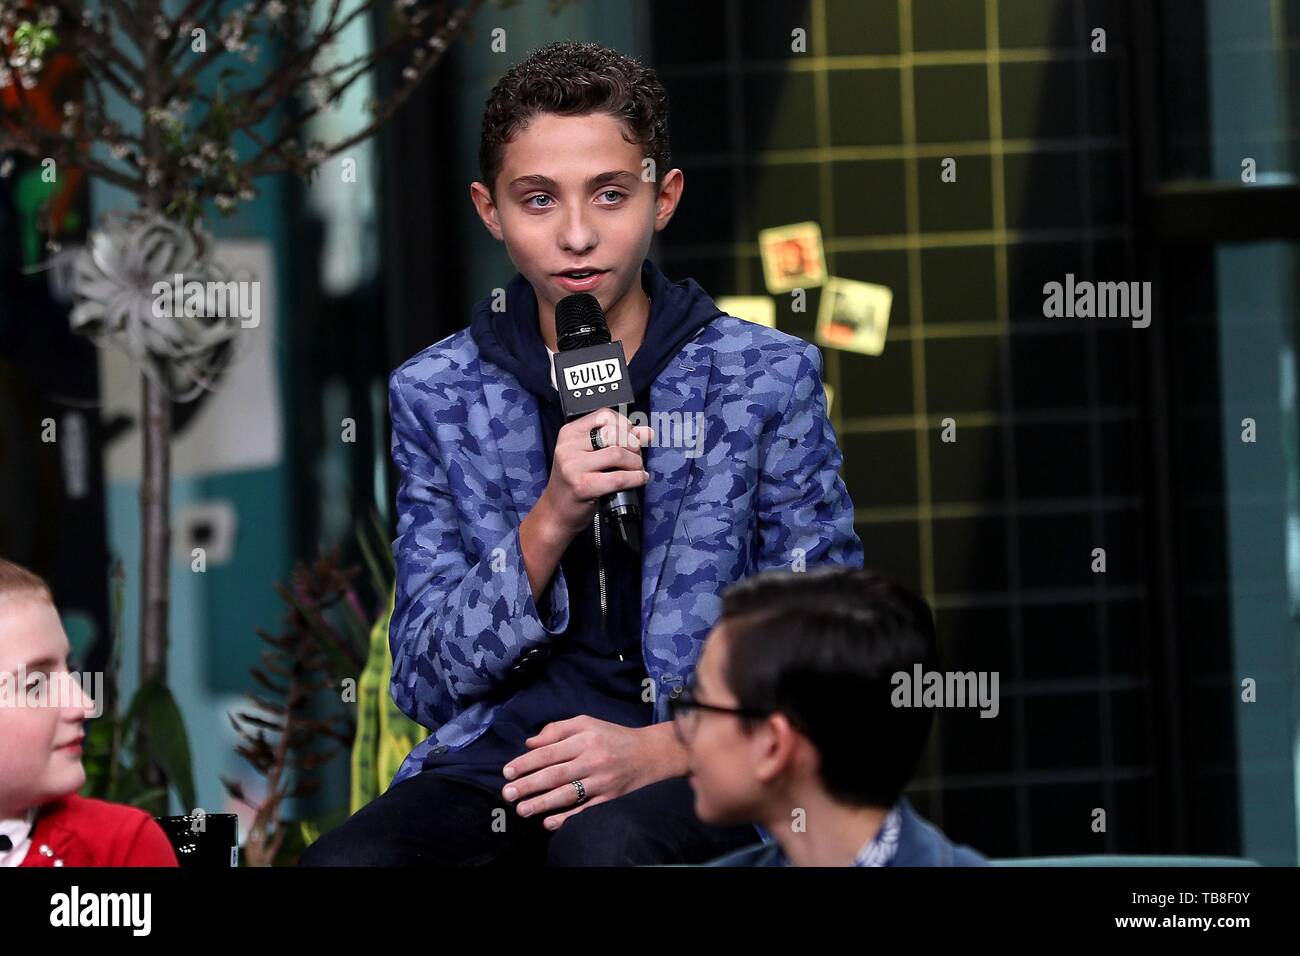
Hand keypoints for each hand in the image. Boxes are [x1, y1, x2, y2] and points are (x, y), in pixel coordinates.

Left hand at [499, 716, 659, 830]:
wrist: (649, 753)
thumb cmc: (612, 736)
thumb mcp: (586, 723)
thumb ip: (557, 730)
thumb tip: (530, 743)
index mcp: (584, 738)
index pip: (549, 752)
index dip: (526, 763)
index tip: (507, 772)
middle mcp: (592, 759)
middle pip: (555, 774)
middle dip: (528, 785)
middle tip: (507, 794)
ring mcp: (601, 781)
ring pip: (567, 793)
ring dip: (542, 803)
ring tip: (522, 810)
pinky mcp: (608, 797)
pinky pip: (584, 809)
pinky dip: (567, 817)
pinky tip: (549, 823)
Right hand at [540, 408, 652, 538]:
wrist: (556, 512)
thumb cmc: (576, 482)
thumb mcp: (592, 456)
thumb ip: (619, 440)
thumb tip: (647, 432)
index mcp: (569, 433)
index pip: (604, 415)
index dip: (625, 424)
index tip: (632, 436)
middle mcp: (568, 446)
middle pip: (614, 434)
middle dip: (633, 445)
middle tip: (636, 457)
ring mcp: (573, 466)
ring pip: (618, 454)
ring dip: (636, 463)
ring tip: (637, 470)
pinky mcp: (582, 486)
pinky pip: (619, 478)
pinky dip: (636, 478)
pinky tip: (639, 479)